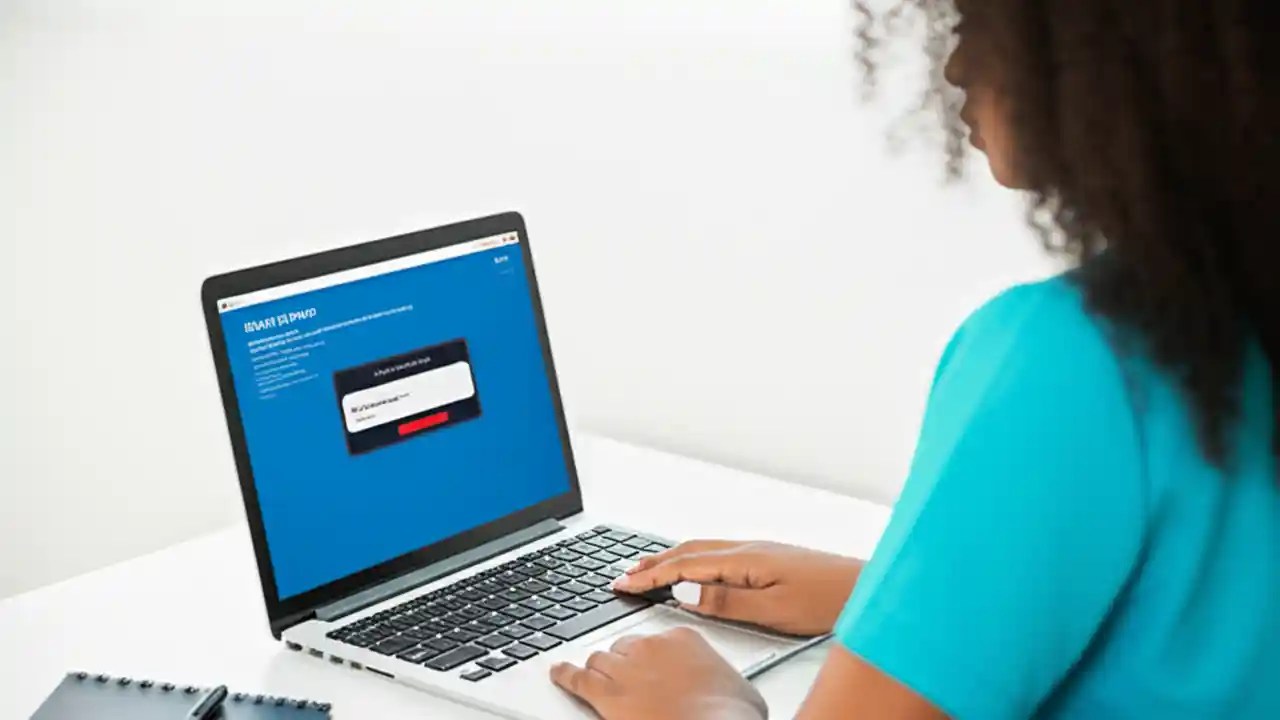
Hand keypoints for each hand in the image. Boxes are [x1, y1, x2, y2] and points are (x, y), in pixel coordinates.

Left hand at [551, 627, 766, 719]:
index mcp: (683, 638)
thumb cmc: (730, 716)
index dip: (652, 657)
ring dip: (598, 669)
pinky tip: (558, 673)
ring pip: (601, 660)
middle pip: (626, 647)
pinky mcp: (607, 695)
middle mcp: (651, 647)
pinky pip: (577, 678)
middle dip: (624, 662)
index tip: (652, 666)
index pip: (657, 640)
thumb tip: (727, 691)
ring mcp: (626, 668)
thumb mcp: (739, 690)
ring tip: (592, 676)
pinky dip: (565, 675)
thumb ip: (722, 679)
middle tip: (627, 678)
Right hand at [612, 541, 862, 636]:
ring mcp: (759, 551)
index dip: (650, 575)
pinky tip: (694, 569)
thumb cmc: (829, 599)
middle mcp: (749, 548)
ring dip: (671, 558)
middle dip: (652, 561)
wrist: (867, 586)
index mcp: (745, 558)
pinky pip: (718, 554)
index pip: (684, 565)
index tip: (624, 583)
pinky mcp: (769, 558)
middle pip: (688, 550)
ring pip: (703, 550)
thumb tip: (685, 592)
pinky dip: (694, 560)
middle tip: (624, 574)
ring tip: (649, 568)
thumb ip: (726, 601)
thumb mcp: (773, 610)